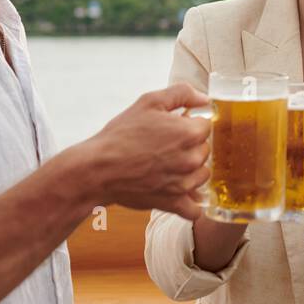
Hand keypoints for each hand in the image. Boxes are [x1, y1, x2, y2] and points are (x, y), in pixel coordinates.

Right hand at [82, 82, 211, 218]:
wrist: (98, 169)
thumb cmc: (121, 135)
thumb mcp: (149, 102)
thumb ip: (182, 93)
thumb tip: (204, 99)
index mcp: (189, 133)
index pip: (206, 126)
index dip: (189, 124)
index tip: (174, 127)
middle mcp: (191, 159)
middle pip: (205, 150)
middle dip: (189, 147)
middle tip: (165, 146)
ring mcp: (184, 184)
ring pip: (202, 175)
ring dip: (190, 171)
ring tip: (167, 166)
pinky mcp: (174, 203)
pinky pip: (196, 209)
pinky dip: (192, 203)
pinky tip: (182, 194)